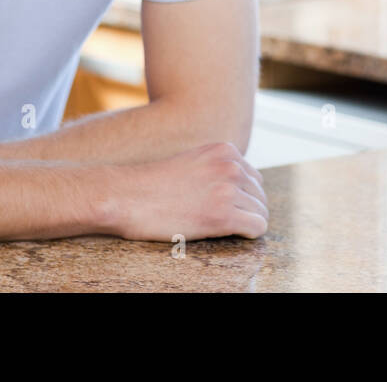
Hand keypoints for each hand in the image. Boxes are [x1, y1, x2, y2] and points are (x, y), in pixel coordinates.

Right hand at [102, 141, 267, 241]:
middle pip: (259, 195)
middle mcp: (231, 165)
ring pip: (260, 212)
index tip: (227, 207)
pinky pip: (257, 227)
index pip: (254, 177)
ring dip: (246, 223)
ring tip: (223, 229)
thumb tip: (237, 187)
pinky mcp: (224, 215)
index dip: (242, 196)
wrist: (126, 196)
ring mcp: (228, 190)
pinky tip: (231, 234)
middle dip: (247, 210)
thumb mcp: (192, 161)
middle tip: (225, 222)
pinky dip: (248, 234)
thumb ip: (216, 167)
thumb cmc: (152, 185)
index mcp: (224, 150)